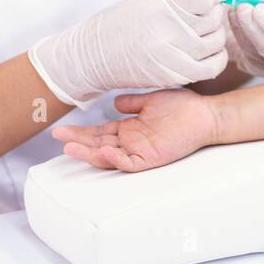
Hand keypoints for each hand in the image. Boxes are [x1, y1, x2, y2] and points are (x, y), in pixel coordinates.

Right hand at [28, 0, 229, 108]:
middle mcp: (167, 31)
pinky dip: (218, 58)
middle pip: (212, 19)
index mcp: (161, 7)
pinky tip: (212, 50)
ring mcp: (171, 56)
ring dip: (218, 33)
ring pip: (215, 41)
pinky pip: (210, 68)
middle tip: (211, 10)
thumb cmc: (121, 22)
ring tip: (208, 29)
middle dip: (217, 11)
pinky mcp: (172, 76)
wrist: (93, 56)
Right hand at [50, 88, 217, 171]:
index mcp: (129, 129)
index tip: (61, 131)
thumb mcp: (151, 99)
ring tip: (71, 149)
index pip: (99, 133)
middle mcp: (131, 142)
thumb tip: (113, 101)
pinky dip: (116, 159)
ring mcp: (140, 151)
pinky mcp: (152, 158)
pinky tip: (104, 151)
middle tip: (58, 139)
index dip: (80, 134)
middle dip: (78, 143)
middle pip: (98, 145)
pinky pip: (130, 163)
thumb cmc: (182, 107)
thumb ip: (132, 102)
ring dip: (90, 154)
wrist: (205, 114)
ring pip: (109, 157)